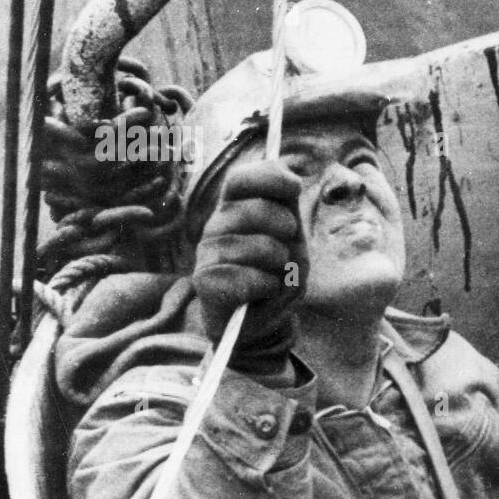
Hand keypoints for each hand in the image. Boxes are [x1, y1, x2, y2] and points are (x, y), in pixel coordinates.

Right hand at [193, 160, 308, 371]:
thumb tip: (291, 179)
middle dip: (286, 228)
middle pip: (256, 209)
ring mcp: (207, 252)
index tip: (294, 189)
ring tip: (274, 274)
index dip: (270, 177)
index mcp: (235, 207)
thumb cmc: (276, 274)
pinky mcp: (204, 281)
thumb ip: (288, 207)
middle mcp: (217, 225)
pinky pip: (249, 278)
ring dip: (280, 265)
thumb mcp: (292, 238)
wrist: (259, 321)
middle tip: (286, 249)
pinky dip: (268, 287)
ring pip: (259, 246)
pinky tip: (262, 292)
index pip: (241, 178)